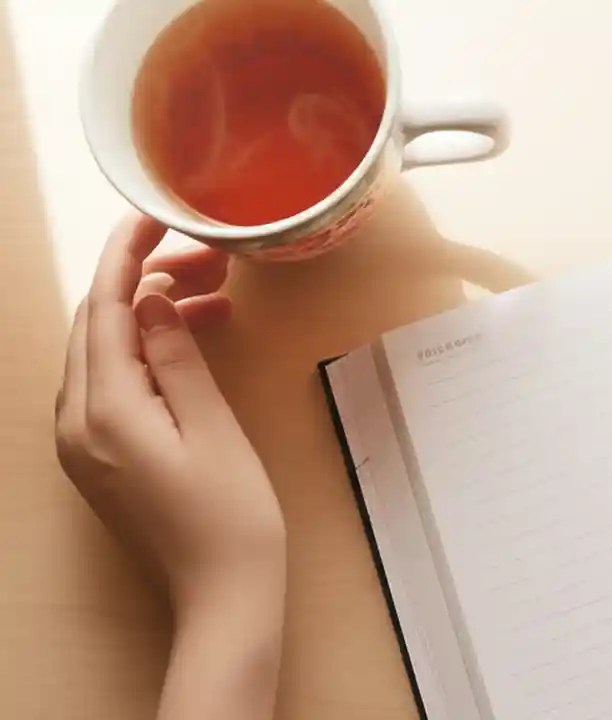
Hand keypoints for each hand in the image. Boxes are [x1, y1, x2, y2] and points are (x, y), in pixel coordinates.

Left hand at [54, 215, 284, 719]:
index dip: (124, 257)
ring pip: (105, 353)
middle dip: (146, 282)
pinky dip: (148, 352)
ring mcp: (84, 445)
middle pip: (97, 327)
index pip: (101, 311)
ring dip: (150, 316)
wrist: (224, 595)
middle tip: (211, 261)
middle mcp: (77, 425)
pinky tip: (191, 343)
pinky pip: (113, 384)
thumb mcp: (211, 427)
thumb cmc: (230, 517)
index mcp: (103, 413)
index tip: (153, 217)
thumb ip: (174, 358)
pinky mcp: (101, 458)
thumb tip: (149, 301)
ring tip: (217, 299)